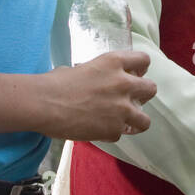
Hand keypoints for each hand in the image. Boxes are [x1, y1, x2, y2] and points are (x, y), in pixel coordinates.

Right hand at [38, 50, 155, 140]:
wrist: (43, 104)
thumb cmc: (55, 83)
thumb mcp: (81, 68)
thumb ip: (99, 74)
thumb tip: (98, 81)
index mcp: (114, 62)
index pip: (144, 60)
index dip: (140, 69)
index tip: (134, 75)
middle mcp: (123, 83)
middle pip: (151, 89)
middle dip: (142, 95)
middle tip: (129, 99)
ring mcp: (121, 109)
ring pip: (145, 120)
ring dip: (135, 121)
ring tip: (124, 122)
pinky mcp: (113, 129)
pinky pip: (120, 134)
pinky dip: (110, 134)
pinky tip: (98, 130)